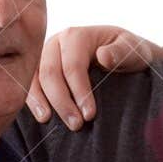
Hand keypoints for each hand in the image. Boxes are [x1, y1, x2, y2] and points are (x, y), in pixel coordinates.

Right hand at [26, 24, 162, 127]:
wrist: (123, 57)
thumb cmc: (130, 53)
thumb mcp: (133, 49)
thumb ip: (121, 52)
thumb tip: (103, 56)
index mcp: (77, 35)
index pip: (72, 65)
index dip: (79, 91)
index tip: (90, 115)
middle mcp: (56, 43)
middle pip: (50, 72)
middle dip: (61, 101)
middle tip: (76, 125)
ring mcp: (45, 56)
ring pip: (34, 78)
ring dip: (41, 102)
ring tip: (49, 122)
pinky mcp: (40, 70)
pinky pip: (30, 85)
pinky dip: (32, 100)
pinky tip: (41, 117)